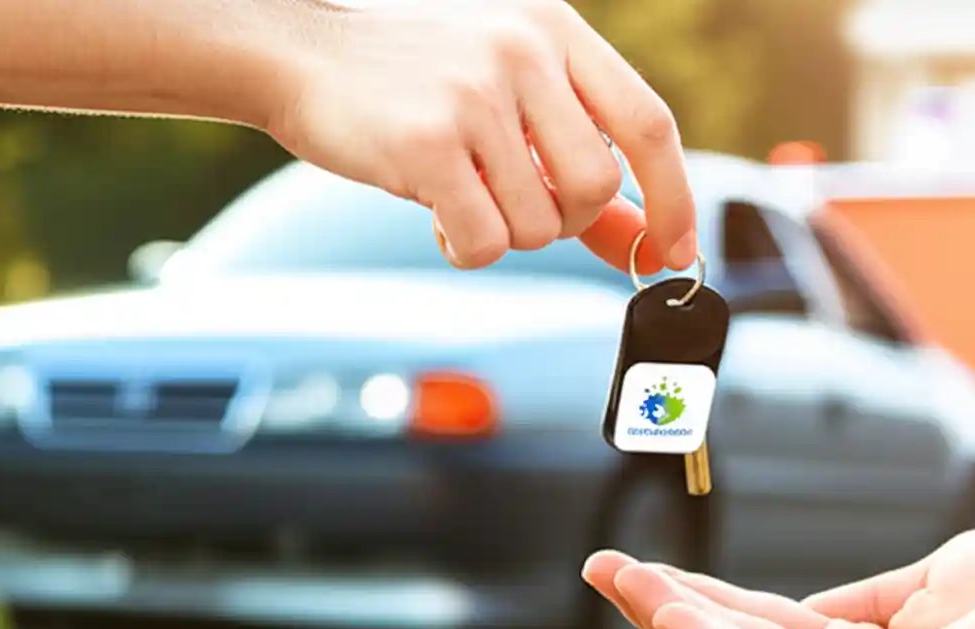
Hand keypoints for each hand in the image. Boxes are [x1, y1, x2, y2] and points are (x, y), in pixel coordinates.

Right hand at [267, 0, 690, 271]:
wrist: (298, 51)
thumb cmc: (413, 79)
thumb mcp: (508, 93)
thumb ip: (576, 161)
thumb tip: (646, 244)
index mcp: (555, 30)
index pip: (649, 122)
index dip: (674, 195)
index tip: (676, 251)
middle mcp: (523, 52)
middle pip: (595, 184)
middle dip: (565, 218)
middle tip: (515, 201)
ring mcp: (475, 94)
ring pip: (540, 222)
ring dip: (506, 231)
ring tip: (460, 190)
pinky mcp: (428, 143)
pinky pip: (486, 242)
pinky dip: (465, 247)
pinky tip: (435, 211)